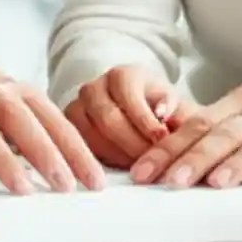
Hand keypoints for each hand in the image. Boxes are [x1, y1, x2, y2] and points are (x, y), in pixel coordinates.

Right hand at [64, 65, 184, 168]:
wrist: (140, 115)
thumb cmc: (158, 109)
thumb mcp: (172, 102)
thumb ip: (170, 103)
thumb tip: (162, 112)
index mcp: (121, 75)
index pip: (129, 96)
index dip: (145, 121)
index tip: (161, 139)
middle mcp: (95, 87)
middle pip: (108, 118)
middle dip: (132, 142)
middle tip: (151, 159)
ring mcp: (77, 108)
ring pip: (90, 135)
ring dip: (118, 155)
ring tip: (140, 164)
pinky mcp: (69, 130)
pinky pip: (79, 147)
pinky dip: (102, 161)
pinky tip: (121, 165)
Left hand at [130, 63, 241, 189]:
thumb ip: (221, 126)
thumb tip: (171, 149)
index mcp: (241, 100)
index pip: (197, 124)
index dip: (168, 148)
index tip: (142, 171)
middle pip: (222, 132)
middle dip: (193, 157)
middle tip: (168, 180)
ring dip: (236, 162)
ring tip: (214, 183)